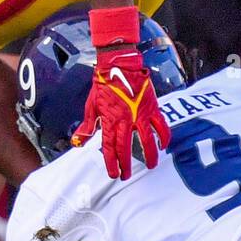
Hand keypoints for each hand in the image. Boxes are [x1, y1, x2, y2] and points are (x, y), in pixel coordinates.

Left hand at [73, 47, 170, 179]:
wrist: (119, 65)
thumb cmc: (104, 85)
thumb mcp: (91, 105)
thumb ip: (87, 126)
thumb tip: (77, 142)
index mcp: (110, 121)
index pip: (110, 148)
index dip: (112, 163)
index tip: (114, 174)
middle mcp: (126, 121)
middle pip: (126, 148)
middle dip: (126, 165)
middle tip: (126, 175)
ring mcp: (141, 115)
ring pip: (147, 141)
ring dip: (149, 156)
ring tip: (150, 165)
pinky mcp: (152, 108)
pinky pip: (161, 126)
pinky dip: (163, 137)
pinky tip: (163, 145)